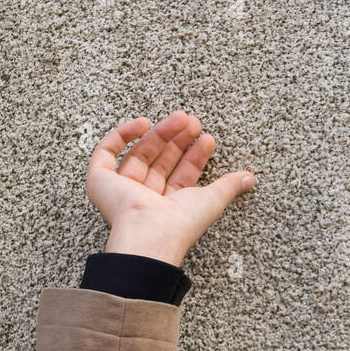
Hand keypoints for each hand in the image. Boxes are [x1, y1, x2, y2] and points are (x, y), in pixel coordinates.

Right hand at [85, 110, 255, 265]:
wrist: (150, 232)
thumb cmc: (179, 225)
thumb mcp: (211, 201)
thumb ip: (228, 187)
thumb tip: (250, 178)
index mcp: (167, 207)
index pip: (182, 175)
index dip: (195, 156)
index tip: (208, 139)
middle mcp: (143, 197)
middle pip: (161, 161)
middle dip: (178, 140)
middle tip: (194, 122)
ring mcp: (120, 188)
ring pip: (139, 152)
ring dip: (160, 132)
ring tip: (181, 118)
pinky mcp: (99, 180)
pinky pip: (106, 151)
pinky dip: (122, 134)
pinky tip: (143, 122)